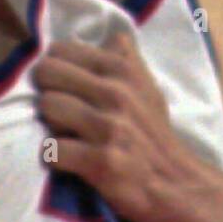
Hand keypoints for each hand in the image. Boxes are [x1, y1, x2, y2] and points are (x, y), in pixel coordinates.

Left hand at [34, 31, 200, 221]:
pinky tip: (67, 160)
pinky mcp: (100, 161)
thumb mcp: (149, 91)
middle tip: (57, 111)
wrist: (176, 185)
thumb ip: (129, 62)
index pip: (61, 50)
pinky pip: (52, 149)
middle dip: (47, 92)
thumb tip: (113, 36)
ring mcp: (109, 127)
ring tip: (64, 135)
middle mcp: (117, 93)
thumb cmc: (155, 135)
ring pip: (47, 107)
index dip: (54, 68)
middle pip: (47, 74)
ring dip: (50, 125)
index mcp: (124, 71)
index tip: (61, 86)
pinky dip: (54, 157)